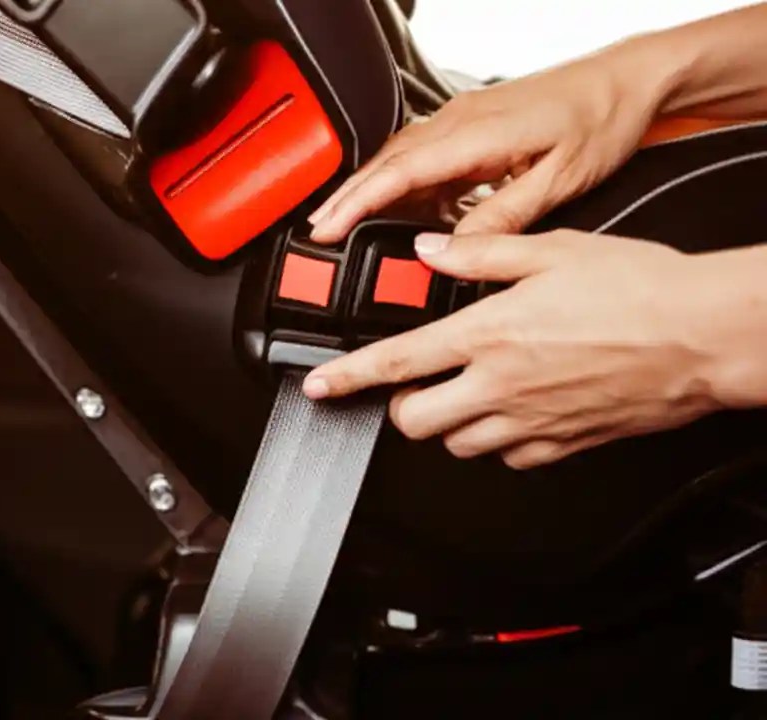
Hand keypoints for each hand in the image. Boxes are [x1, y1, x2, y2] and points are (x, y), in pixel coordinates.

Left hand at [301, 230, 766, 468]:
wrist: (704, 335)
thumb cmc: (639, 289)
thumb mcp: (552, 250)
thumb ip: (480, 256)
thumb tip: (428, 252)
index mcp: (488, 333)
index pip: (395, 363)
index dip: (345, 378)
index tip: (318, 387)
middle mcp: (501, 386)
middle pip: (415, 421)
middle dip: (404, 406)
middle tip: (418, 384)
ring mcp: (531, 421)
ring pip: (458, 445)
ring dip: (451, 423)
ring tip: (471, 391)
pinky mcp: (563, 445)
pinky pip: (510, 458)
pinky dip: (501, 441)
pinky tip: (517, 410)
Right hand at [308, 43, 670, 242]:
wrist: (627, 81)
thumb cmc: (602, 119)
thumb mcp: (560, 180)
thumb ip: (502, 216)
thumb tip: (454, 247)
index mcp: (477, 132)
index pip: (399, 170)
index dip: (358, 201)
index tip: (328, 226)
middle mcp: (460, 120)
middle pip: (386, 163)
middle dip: (347, 199)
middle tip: (319, 235)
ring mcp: (462, 119)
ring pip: (400, 158)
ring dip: (372, 192)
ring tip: (349, 228)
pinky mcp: (471, 125)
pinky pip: (425, 156)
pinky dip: (406, 185)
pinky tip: (411, 213)